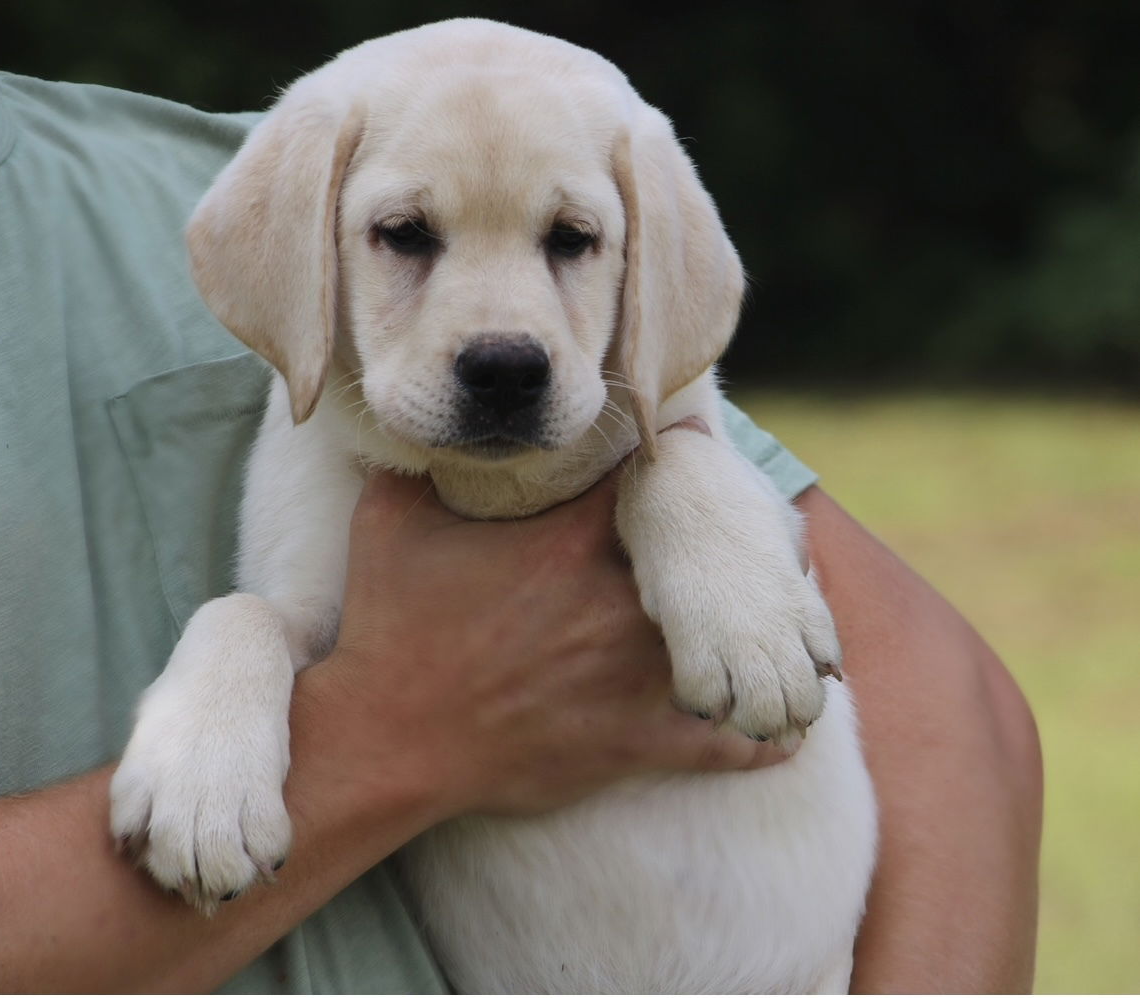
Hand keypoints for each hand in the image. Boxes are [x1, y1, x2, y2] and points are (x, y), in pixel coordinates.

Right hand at [307, 467, 788, 820]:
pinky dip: (758, 741)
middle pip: (715, 559)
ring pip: (735, 649)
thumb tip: (434, 417)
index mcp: (570, 540)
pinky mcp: (635, 741)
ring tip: (784, 630)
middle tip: (762, 539)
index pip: (653, 476)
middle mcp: (618, 602)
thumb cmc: (389, 631)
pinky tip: (783, 733)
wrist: (388, 742)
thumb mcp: (390, 525)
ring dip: (761, 640)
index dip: (677, 457)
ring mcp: (633, 676)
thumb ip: (425, 465)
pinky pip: (723, 744)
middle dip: (737, 547)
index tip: (693, 449)